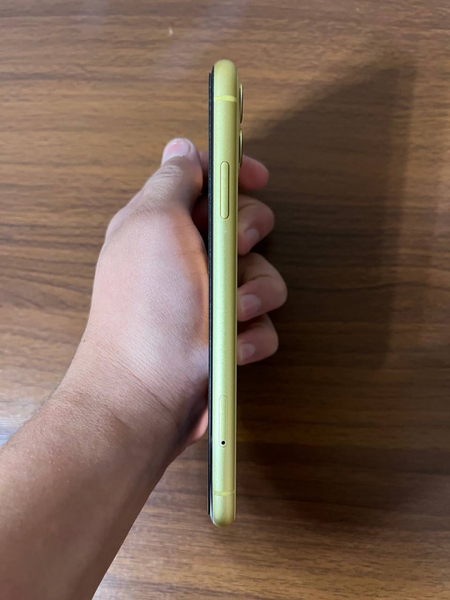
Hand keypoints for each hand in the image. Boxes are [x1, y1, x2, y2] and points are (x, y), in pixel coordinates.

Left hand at [61, 138, 286, 449]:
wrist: (146, 395)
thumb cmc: (147, 311)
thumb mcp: (154, 225)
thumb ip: (173, 180)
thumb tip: (182, 148)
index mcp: (164, 224)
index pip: (205, 179)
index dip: (233, 172)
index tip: (255, 178)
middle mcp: (187, 258)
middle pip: (245, 223)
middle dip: (251, 234)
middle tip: (237, 250)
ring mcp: (208, 298)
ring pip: (263, 273)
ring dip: (255, 292)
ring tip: (232, 313)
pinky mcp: (226, 335)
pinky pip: (263, 321)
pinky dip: (252, 333)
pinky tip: (232, 347)